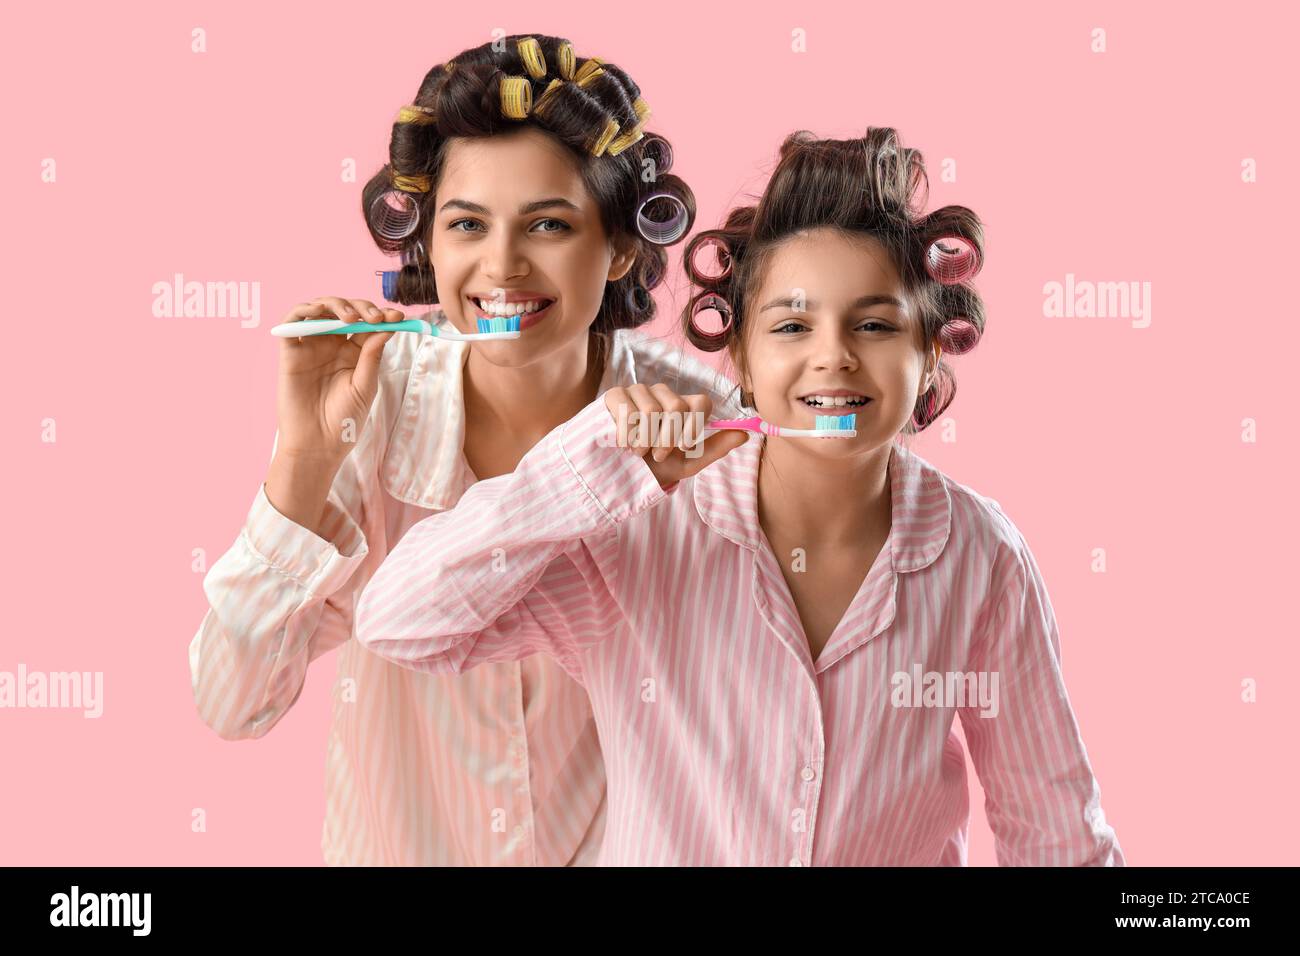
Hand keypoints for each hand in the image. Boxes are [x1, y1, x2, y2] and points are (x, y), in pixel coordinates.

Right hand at [274, 296, 401, 462]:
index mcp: (353, 354)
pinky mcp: (290, 351)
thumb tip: (386, 327)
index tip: (398, 317)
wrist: (317, 444)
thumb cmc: (344, 421)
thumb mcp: (365, 386)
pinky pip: (293, 321)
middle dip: (363, 308)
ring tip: (352, 317)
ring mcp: (311, 346)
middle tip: (376, 317)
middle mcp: (332, 345)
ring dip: (337, 304)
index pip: (368, 325)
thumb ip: (372, 356)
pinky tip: (321, 311)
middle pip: (346, 312)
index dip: (383, 316)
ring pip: (321, 310)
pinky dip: (305, 309)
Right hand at [603, 384, 747, 487]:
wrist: (622, 473)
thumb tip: (746, 435)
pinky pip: (628, 411)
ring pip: (652, 411)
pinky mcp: (616, 395)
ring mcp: (639, 391)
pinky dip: (629, 436)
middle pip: (677, 408)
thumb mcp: (688, 462)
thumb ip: (715, 448)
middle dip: (668, 439)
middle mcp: (664, 393)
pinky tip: (625, 445)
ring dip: (647, 440)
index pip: (701, 402)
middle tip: (658, 455)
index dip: (694, 426)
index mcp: (684, 405)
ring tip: (640, 452)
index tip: (685, 446)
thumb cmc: (656, 465)